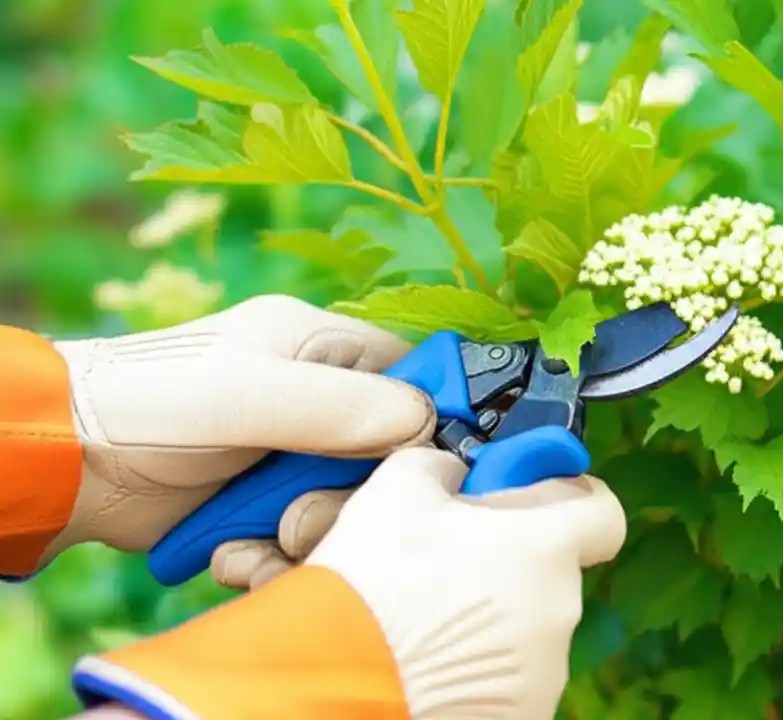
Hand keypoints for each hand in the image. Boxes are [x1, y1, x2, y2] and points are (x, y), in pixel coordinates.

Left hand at [47, 295, 435, 587]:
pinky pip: (309, 542)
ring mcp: (296, 457)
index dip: (428, 422)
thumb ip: (342, 405)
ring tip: (262, 539)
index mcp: (325, 348)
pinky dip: (276, 560)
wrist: (69, 466)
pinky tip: (236, 557)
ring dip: (310, 537)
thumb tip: (425, 425)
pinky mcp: (270, 507)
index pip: (415, 376)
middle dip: (352, 498)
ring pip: (353, 509)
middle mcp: (322, 401)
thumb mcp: (248, 393)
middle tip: (300, 514)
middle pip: (390, 458)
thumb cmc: (154, 403)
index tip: (413, 467)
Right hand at [306, 447, 626, 718]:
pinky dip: (484, 668)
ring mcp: (546, 669)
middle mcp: (560, 609)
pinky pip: (514, 677)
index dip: (575, 502)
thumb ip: (443, 466)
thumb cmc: (373, 582)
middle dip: (513, 564)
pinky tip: (435, 661)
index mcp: (546, 547)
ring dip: (496, 618)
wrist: (338, 681)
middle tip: (453, 564)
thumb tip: (453, 472)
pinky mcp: (526, 712)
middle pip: (553, 573)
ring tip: (430, 620)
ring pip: (531, 627)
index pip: (604, 515)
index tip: (541, 501)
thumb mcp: (398, 490)